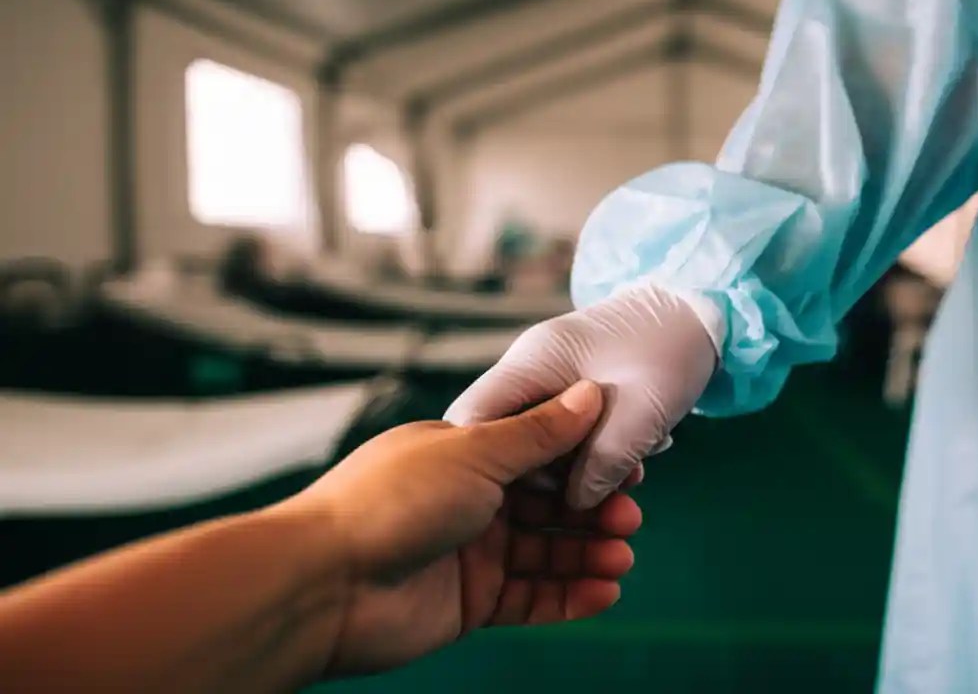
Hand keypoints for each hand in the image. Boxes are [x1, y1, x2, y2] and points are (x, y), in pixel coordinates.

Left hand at [283, 381, 640, 675]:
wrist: (327, 584)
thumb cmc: (390, 503)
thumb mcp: (475, 453)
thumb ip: (539, 432)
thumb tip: (588, 392)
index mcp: (462, 454)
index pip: (537, 452)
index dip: (584, 458)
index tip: (628, 464)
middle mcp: (467, 501)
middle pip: (547, 505)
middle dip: (593, 509)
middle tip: (631, 517)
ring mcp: (468, 553)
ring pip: (545, 553)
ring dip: (587, 555)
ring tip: (623, 559)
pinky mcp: (468, 603)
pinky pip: (531, 598)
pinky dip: (569, 597)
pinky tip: (604, 592)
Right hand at [445, 285, 717, 509]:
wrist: (706, 310)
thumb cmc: (671, 350)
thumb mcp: (641, 415)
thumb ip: (602, 463)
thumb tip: (574, 505)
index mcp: (530, 362)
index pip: (475, 419)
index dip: (490, 465)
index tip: (524, 500)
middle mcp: (530, 370)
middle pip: (507, 438)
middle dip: (547, 476)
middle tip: (597, 497)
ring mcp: (550, 379)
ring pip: (539, 443)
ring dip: (579, 469)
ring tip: (628, 481)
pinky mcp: (573, 390)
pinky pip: (566, 435)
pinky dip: (594, 454)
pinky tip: (632, 464)